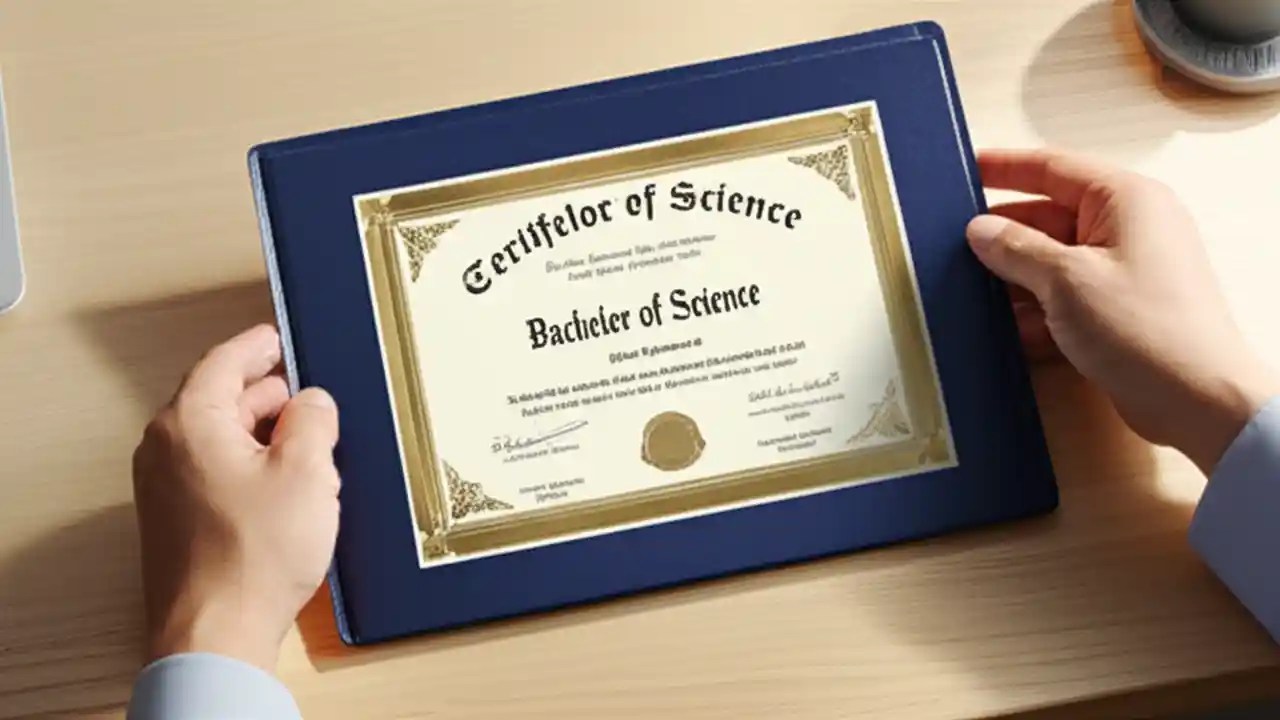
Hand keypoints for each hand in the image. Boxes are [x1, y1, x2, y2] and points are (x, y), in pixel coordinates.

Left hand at [131, 324, 339, 671]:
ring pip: (219, 439)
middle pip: (219, 399)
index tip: (282, 337)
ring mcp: (165, 488)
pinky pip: (215, 472)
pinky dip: (250, 465)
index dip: (259, 346)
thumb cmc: (258, 551)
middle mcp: (165, 449)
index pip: (223, 362)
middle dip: (268, 395)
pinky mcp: (176, 521)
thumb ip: (313, 420)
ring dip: (263, 434)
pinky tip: (287, 487)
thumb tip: (311, 402)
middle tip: (313, 397)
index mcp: (189, 423)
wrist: (217, 633)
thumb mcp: (307, 471)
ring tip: (312, 446)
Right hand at [967, 150, 1278, 474]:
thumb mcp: (1066, 280)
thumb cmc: (1143, 328)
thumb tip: (979, 230)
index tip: (963, 168)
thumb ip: (1016, 249)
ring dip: (1012, 279)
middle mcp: (1128, 228)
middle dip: (1002, 236)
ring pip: (1051, 262)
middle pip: (1048, 218)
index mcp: (1125, 200)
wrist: (1198, 402)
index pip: (1053, 167)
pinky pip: (1063, 298)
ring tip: (963, 291)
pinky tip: (1000, 329)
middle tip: (948, 246)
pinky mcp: (1117, 312)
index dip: (1004, 167)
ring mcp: (1123, 271)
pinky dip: (1034, 310)